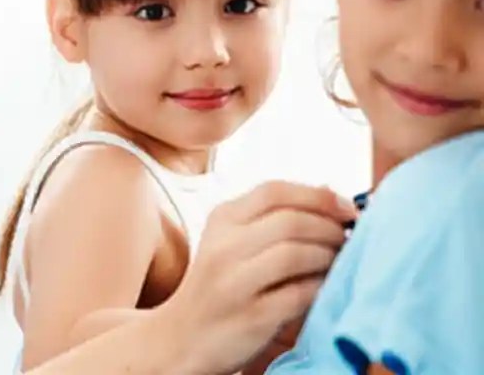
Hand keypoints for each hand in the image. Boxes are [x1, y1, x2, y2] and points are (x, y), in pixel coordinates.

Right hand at [159, 181, 355, 373]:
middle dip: (331, 228)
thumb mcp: (232, 242)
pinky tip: (326, 288)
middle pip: (291, 221)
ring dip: (330, 257)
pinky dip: (323, 287)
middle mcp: (222, 246)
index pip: (273, 191)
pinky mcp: (251, 316)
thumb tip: (330, 195)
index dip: (318, 196)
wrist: (182, 338)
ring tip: (338, 263)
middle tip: (348, 240)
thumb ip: (272, 218)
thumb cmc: (220, 286)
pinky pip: (301, 293)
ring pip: (296, 253)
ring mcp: (234, 282)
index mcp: (221, 220)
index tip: (347, 208)